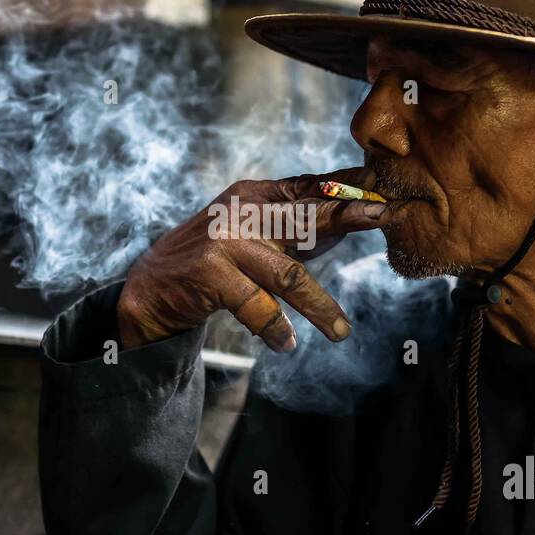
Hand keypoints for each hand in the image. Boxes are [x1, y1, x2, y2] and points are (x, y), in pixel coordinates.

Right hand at [116, 167, 391, 351]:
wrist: (150, 291)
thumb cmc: (216, 264)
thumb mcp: (257, 237)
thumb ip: (300, 230)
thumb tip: (361, 217)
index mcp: (256, 196)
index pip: (310, 189)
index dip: (348, 190)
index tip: (385, 192)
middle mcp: (240, 211)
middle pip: (305, 216)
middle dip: (347, 215)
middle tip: (383, 215)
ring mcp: (223, 241)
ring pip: (287, 275)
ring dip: (319, 307)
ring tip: (341, 332)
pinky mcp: (210, 273)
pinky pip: (256, 306)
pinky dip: (274, 329)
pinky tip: (286, 345)